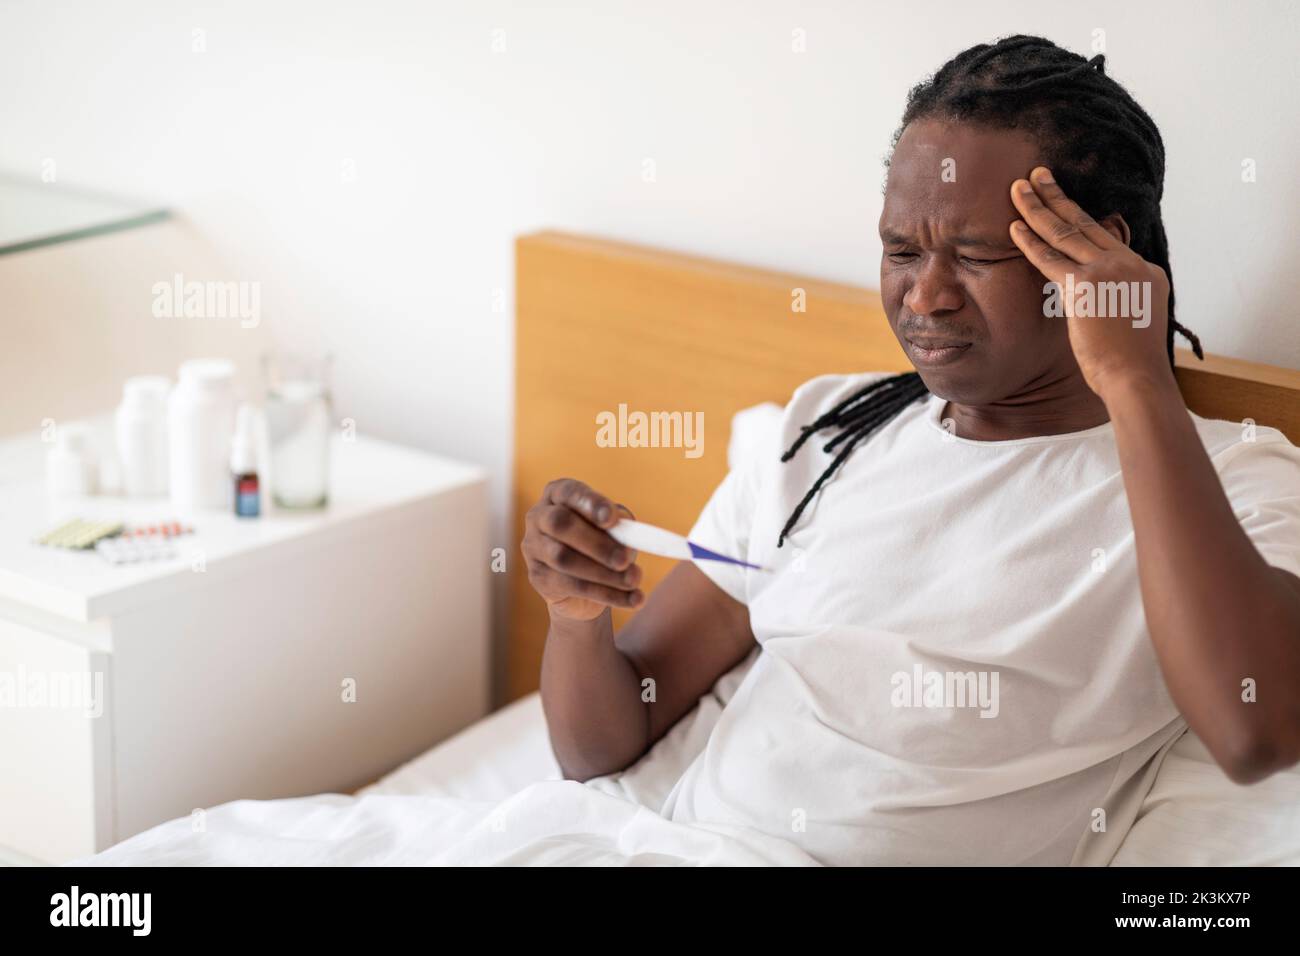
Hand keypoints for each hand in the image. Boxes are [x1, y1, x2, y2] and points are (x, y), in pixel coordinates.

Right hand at [522, 478, 643, 620]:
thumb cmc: (603, 544)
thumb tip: (630, 538)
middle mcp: (539, 516)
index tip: (611, 518)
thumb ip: (621, 528)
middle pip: (560, 524)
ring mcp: (533, 547)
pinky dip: (607, 593)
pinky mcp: (538, 577)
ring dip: (604, 572)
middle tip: (625, 558)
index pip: (569, 492)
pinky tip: (632, 598)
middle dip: (596, 543)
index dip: (590, 503)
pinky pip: (572, 585)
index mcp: (558, 494)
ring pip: (564, 559)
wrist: (585, 587)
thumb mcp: (615, 530)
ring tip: (634, 580)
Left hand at [1009, 166, 1175, 399]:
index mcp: (1145, 273)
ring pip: (1066, 231)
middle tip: (1038, 174)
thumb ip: (1116, 305)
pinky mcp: (1085, 285)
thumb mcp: (1131, 326)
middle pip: (1087, 223)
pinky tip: (1014, 226)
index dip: (1081, 220)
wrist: (1136, 379)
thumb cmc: (1130, 365)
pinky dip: (1029, 241)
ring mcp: (1109, 271)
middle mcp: (1130, 264)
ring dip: (1038, 207)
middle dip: (1058, 197)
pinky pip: (1050, 258)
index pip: (1107, 240)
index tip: (1062, 203)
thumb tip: (1097, 307)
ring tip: (1018, 187)